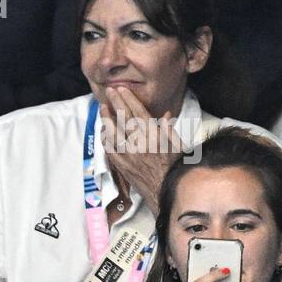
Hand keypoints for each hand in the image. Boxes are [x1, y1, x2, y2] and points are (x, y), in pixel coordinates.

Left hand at [100, 84, 183, 213]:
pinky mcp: (121, 165)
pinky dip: (105, 138)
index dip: (128, 99)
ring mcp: (128, 155)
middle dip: (116, 103)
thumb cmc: (176, 169)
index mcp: (155, 136)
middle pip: (124, 119)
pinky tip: (103, 131)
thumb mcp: (179, 147)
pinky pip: (109, 148)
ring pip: (113, 132)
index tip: (122, 90)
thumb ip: (169, 130)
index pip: (138, 112)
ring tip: (102, 108)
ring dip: (107, 119)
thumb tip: (165, 116)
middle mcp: (139, 143)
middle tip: (109, 92)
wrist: (166, 192)